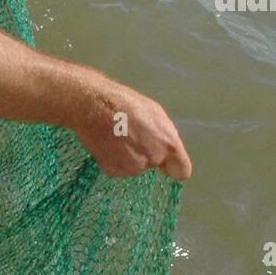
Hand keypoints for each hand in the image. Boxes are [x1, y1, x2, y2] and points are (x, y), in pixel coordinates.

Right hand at [74, 78, 192, 180]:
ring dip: (127, 156)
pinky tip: (107, 144)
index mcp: (169, 143)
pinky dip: (112, 159)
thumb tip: (164, 147)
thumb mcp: (154, 113)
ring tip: (116, 136)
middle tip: (130, 135)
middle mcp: (153, 158)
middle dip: (145, 153)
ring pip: (134, 166)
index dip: (173, 168)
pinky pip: (117, 168)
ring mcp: (133, 167)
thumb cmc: (125, 103)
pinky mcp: (113, 170)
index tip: (165, 166)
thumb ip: (164, 135)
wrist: (94, 106)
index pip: (181, 171)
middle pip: (152, 163)